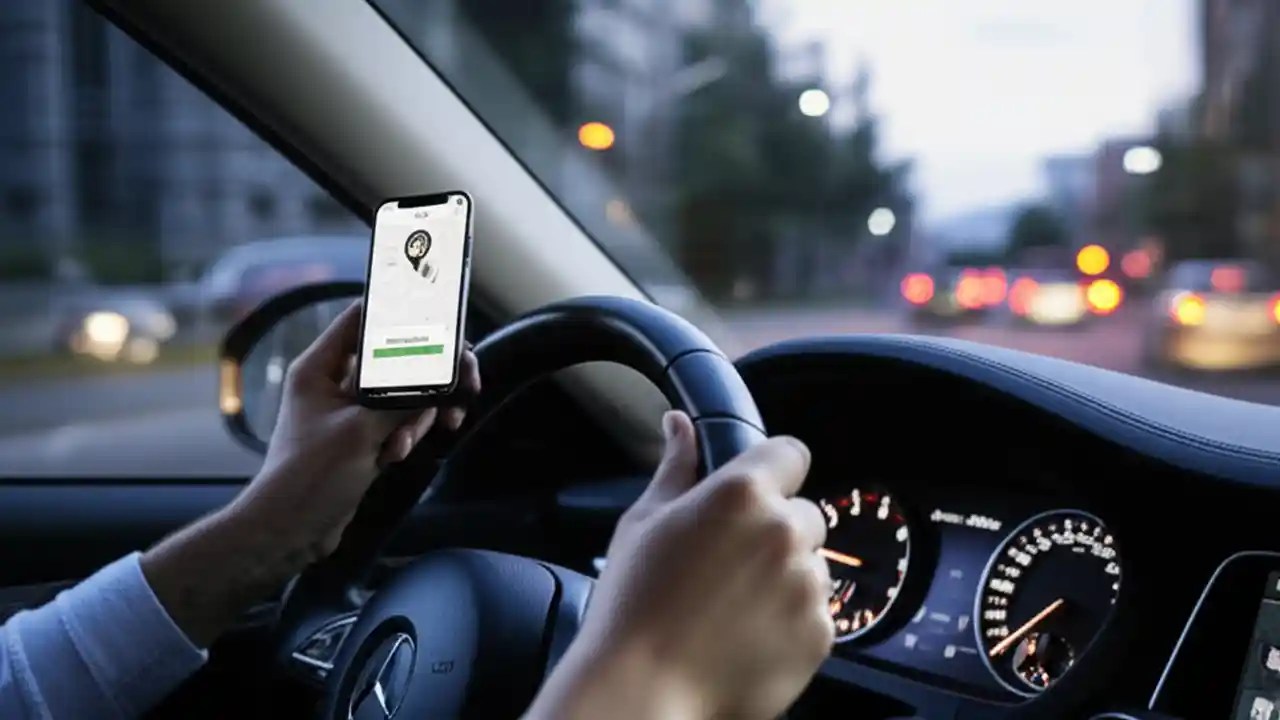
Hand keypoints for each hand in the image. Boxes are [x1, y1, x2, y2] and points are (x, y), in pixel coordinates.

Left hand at [244, 300, 480, 557]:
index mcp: (320, 367)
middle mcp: (335, 383)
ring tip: (408, 442)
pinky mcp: (364, 437)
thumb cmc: (310, 475)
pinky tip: (399, 456)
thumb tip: (441, 373)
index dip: (401, 314)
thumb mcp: (361, 431)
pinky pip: (399, 421)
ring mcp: (351, 411)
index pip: (362, 319)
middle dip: (426, 378)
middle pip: (395, 358)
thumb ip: (403, 397)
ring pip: (404, 393)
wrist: (291, 530)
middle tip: (460, 386)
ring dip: (417, 415)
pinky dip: (408, 434)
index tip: (442, 321)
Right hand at [528, 411, 831, 719]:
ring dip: (787, 577)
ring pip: (813, 564)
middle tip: (730, 563)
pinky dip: (792, 622)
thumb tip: (679, 424)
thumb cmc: (632, 605)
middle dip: (777, 531)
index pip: (791, 453)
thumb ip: (675, 466)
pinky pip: (818, 613)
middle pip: (805, 513)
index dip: (773, 470)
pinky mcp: (821, 634)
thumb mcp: (643, 523)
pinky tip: (747, 635)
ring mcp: (807, 584)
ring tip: (734, 606)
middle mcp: (784, 531)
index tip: (755, 492)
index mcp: (742, 493)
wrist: (643, 691)